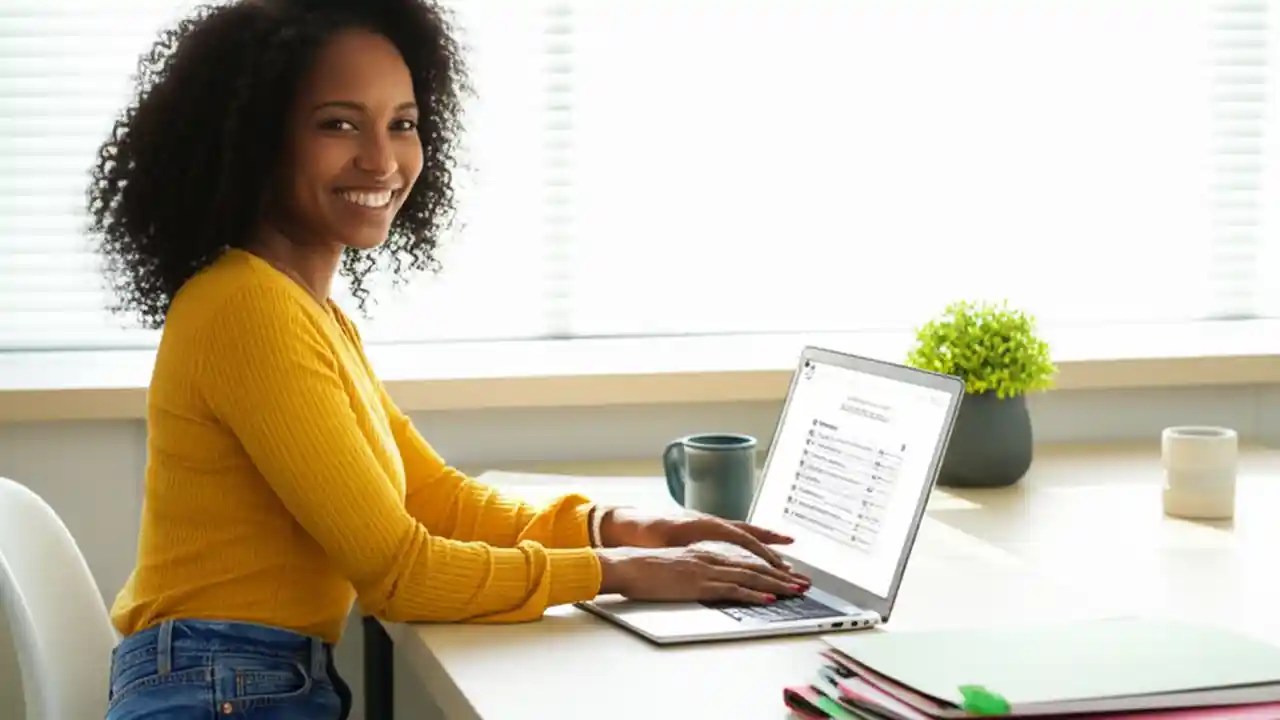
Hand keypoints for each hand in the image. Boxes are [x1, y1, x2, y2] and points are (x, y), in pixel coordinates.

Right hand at [599, 507, 808, 583]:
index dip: (770, 568)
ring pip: (751, 577)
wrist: (631, 565)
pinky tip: (769, 599)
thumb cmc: (648, 569)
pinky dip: (754, 595)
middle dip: (783, 576)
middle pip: (756, 567)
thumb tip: (709, 581)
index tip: (788, 574)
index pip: (747, 560)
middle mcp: (713, 558)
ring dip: (777, 585)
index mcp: (708, 554)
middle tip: (804, 583)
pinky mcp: (701, 585)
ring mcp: (708, 571)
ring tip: (797, 590)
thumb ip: (696, 571)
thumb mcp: (678, 567)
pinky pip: (734, 590)